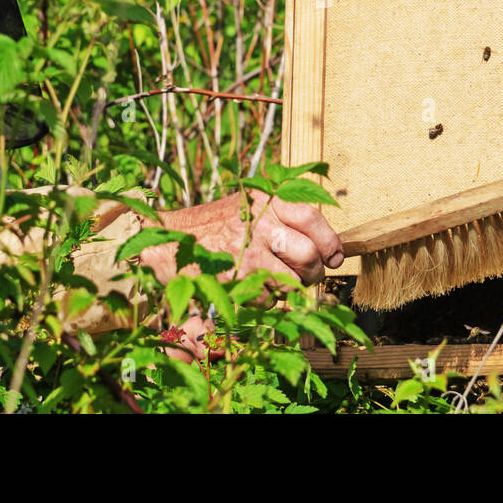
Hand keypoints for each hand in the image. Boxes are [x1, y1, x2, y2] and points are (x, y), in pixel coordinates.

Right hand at [137, 190, 343, 288]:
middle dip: (313, 273)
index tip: (335, 257)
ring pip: (290, 282)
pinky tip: (249, 286)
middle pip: (309, 256)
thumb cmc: (217, 225)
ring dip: (287, 289)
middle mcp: (259, 224)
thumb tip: (329, 249)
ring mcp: (247, 252)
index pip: (311, 218)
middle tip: (307, 276)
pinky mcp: (235, 279)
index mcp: (266, 201)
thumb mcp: (250, 206)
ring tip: (271, 279)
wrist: (167, 238)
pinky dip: (264, 301)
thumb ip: (285, 219)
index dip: (330, 242)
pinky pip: (267, 300)